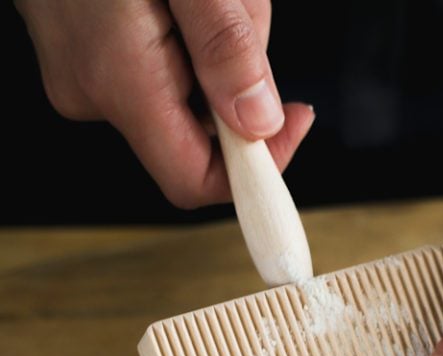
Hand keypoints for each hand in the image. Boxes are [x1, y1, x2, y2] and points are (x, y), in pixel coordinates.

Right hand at [15, 0, 313, 206]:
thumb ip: (226, 48)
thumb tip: (260, 121)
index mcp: (119, 80)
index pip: (195, 180)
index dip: (254, 167)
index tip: (291, 123)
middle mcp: (92, 90)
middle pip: (195, 134)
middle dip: (236, 84)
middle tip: (241, 11)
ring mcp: (80, 70)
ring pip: (180, 95)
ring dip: (214, 53)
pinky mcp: (80, 48)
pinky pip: (153, 66)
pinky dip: (185, 36)